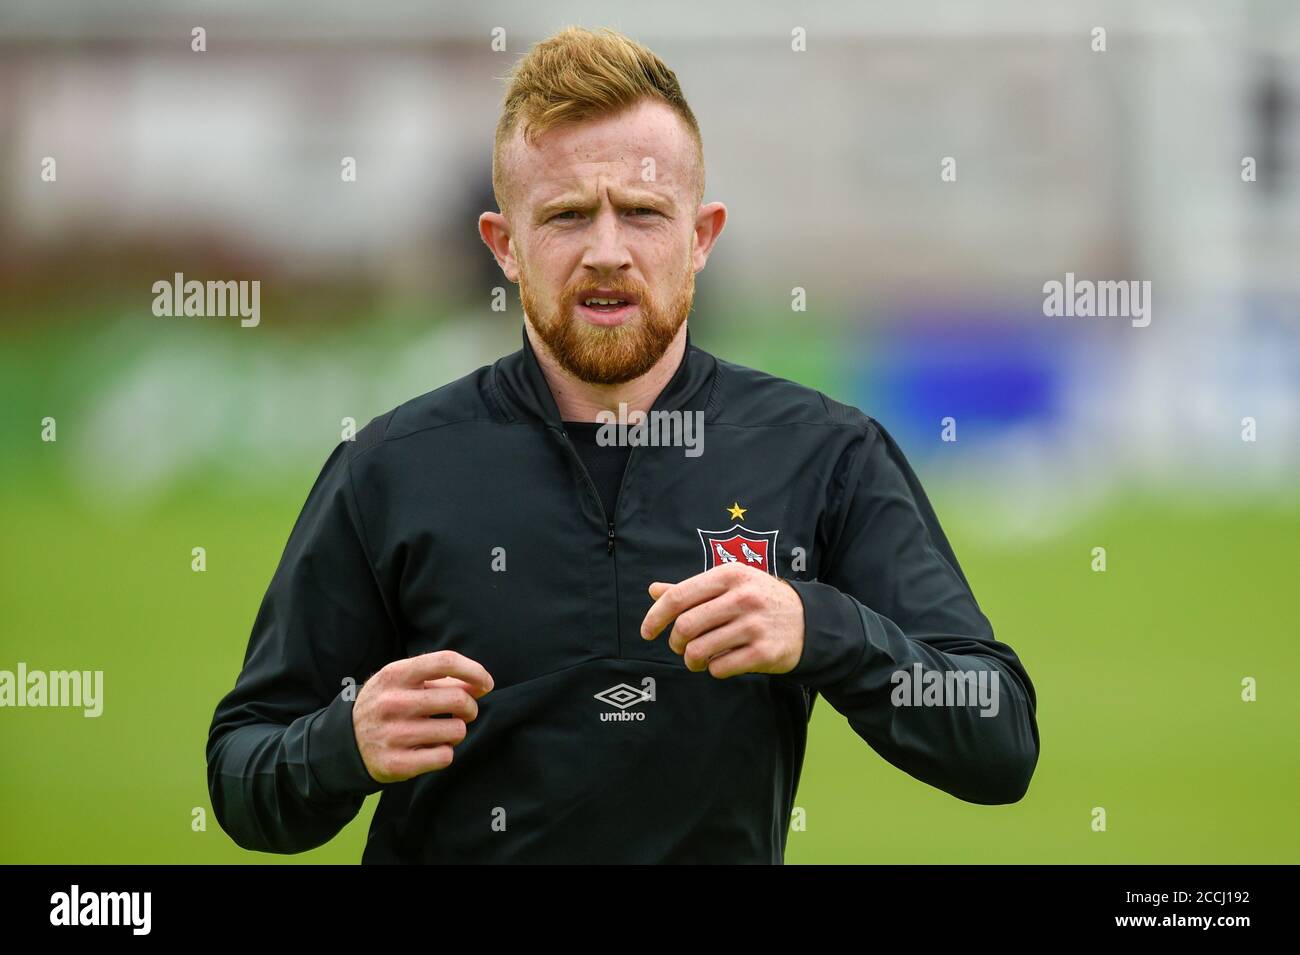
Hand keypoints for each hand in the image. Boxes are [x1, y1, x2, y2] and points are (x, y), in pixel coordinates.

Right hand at [352, 650, 494, 783]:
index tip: (486, 684)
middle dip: (470, 708)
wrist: (344, 742)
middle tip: (463, 713)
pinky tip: (429, 748)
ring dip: (457, 732)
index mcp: (395, 675)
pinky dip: (444, 753)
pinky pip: (444, 756)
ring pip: (456, 731)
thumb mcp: (404, 682)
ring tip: (441, 731)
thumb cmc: (387, 705)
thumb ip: (442, 680)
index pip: (445, 662)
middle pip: (457, 699)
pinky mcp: (396, 764)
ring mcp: (393, 734)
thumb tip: (482, 685)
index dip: (474, 671)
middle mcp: (392, 703)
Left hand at [640, 564, 804, 678]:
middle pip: (685, 626)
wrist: (808, 620)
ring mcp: (755, 625)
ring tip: (697, 658)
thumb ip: (691, 589)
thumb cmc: (758, 600)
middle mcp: (743, 597)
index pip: (679, 597)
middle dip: (674, 642)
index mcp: (730, 575)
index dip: (656, 617)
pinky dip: (713, 669)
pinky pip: (720, 668)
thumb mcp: (729, 584)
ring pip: (699, 650)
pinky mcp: (764, 652)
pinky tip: (721, 662)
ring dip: (691, 660)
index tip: (647, 632)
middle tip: (678, 647)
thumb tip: (653, 590)